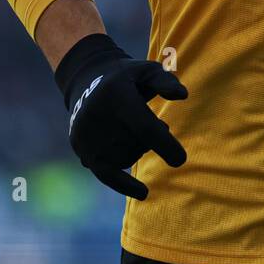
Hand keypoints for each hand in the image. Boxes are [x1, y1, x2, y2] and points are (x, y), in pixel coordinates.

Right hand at [55, 33, 187, 197]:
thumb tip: (182, 96)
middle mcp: (96, 116)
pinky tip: (143, 193)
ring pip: (126, 157)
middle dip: (153, 138)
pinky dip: (125, 183)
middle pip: (138, 143)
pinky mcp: (81, 149)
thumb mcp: (147, 69)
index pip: (144, 127)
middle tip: (157, 125)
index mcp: (116, 95)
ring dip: (138, 149)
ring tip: (136, 130)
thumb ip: (166, 81)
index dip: (164, 145)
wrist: (87, 81)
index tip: (180, 160)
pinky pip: (106, 175)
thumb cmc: (127, 78)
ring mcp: (86, 135)